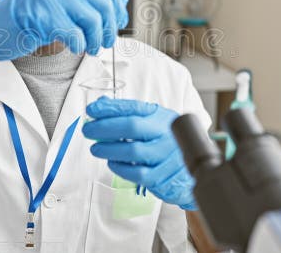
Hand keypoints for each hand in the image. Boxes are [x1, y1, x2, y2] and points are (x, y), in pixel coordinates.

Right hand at [0, 0, 127, 63]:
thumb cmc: (29, 18)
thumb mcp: (61, 4)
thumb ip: (87, 2)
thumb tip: (122, 5)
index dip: (118, 7)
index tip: (118, 23)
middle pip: (103, 5)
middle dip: (110, 28)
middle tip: (105, 42)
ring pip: (93, 21)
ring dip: (96, 40)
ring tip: (91, 48)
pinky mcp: (43, 15)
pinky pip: (75, 34)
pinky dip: (80, 45)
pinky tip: (74, 47)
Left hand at [82, 97, 196, 209]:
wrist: (193, 164)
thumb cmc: (166, 139)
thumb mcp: (152, 120)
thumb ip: (127, 113)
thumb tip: (100, 105)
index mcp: (160, 117)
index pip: (133, 108)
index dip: (111, 108)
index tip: (92, 110)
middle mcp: (164, 134)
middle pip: (131, 127)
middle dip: (104, 128)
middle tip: (88, 130)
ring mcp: (165, 155)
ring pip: (132, 151)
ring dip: (108, 149)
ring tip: (96, 148)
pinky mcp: (162, 176)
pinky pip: (137, 173)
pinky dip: (120, 168)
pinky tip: (112, 163)